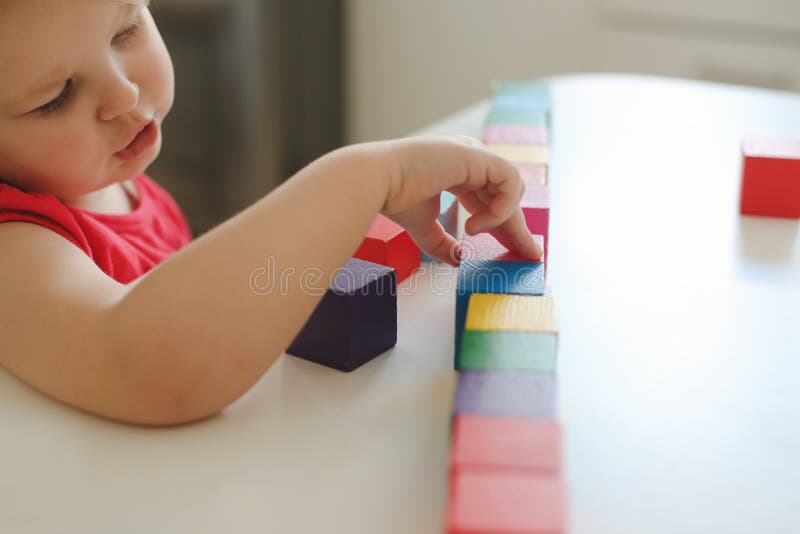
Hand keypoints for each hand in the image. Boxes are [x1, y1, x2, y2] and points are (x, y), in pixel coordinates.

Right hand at [381, 135, 542, 266]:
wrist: (379, 182)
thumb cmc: (394, 197)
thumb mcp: (424, 227)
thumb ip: (443, 243)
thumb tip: (457, 260)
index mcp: (458, 171)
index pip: (492, 198)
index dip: (506, 225)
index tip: (519, 249)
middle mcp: (470, 160)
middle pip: (506, 195)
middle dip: (518, 227)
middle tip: (530, 254)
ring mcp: (475, 154)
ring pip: (512, 188)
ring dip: (502, 218)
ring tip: (476, 232)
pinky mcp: (478, 155)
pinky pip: (509, 182)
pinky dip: (499, 208)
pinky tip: (476, 224)